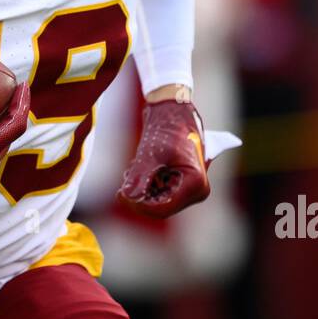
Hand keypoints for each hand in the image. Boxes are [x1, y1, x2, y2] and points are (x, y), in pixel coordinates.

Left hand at [117, 98, 210, 218]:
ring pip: (158, 200)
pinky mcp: (183, 183)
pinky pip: (161, 193)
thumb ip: (139, 175)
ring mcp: (190, 188)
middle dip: (140, 194)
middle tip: (126, 176)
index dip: (139, 205)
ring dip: (142, 188)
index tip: (121, 193)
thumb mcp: (150, 152)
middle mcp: (197, 190)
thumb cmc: (167, 127)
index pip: (163, 209)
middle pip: (160, 206)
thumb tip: (127, 196)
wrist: (173, 109)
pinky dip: (147, 184)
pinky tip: (140, 168)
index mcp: (196, 183)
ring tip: (133, 168)